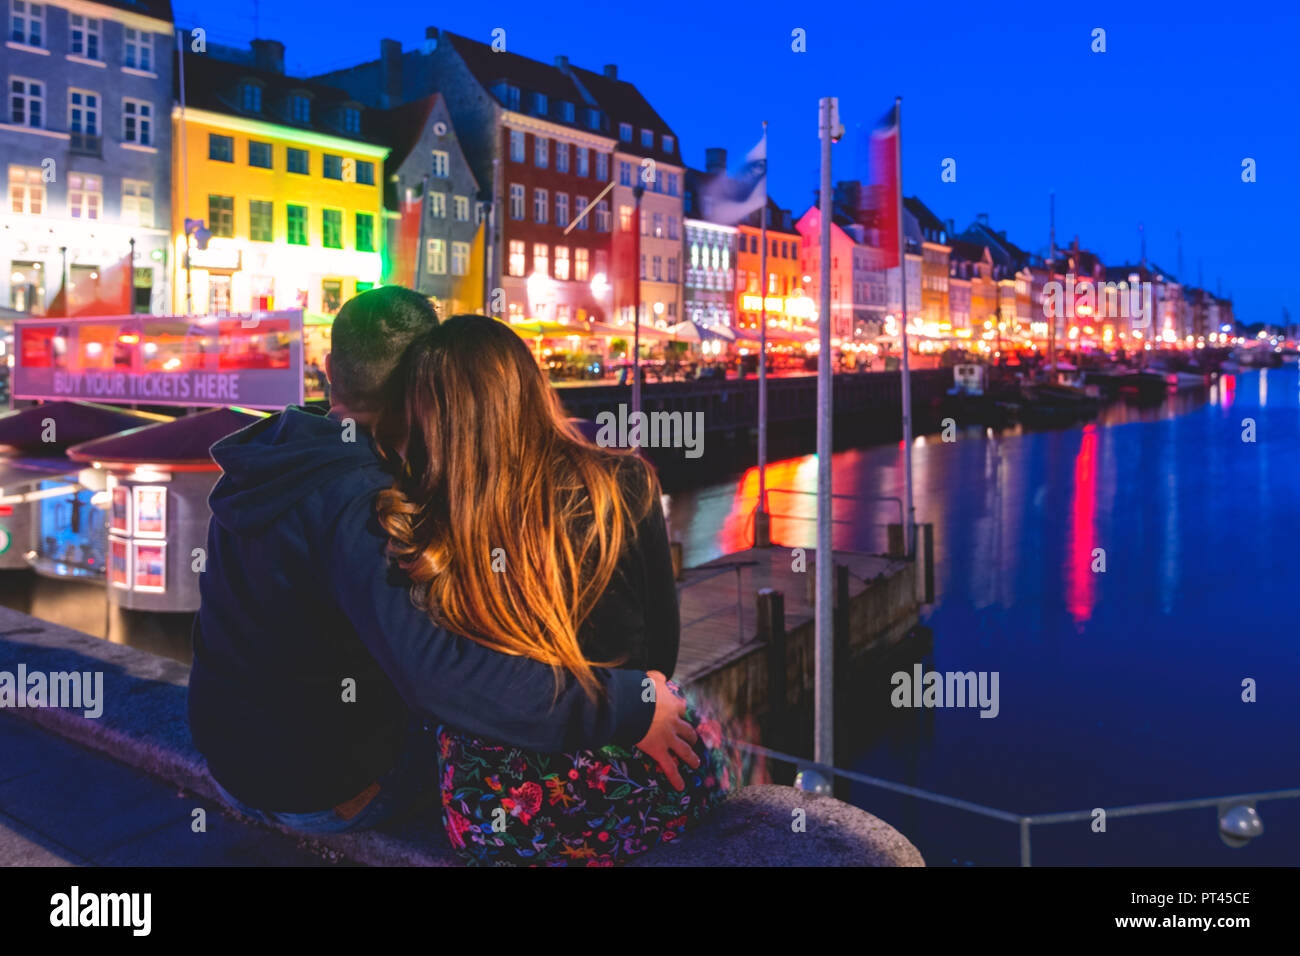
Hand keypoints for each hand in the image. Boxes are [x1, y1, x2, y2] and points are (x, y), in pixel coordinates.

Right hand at [635, 670, 700, 790]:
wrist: (632, 703)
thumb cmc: (639, 689)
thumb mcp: (650, 678)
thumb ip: (657, 677)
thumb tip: (662, 677)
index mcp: (671, 704)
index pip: (680, 708)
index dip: (680, 711)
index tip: (680, 712)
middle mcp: (673, 722)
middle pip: (687, 730)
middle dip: (691, 736)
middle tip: (693, 739)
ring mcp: (668, 737)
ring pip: (684, 749)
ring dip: (691, 757)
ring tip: (696, 763)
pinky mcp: (659, 750)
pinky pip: (669, 766)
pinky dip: (675, 778)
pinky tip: (680, 787)